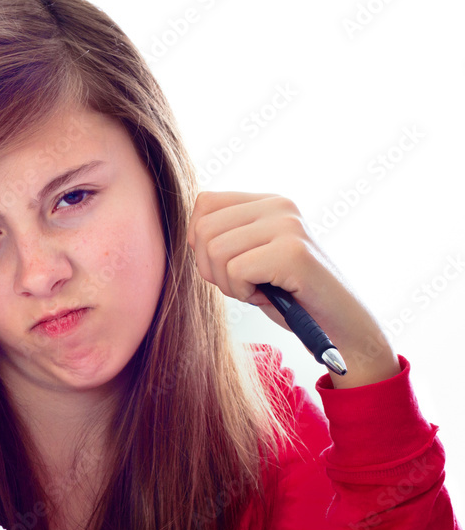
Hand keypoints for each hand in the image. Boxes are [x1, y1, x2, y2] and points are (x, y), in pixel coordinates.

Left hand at [186, 191, 399, 388]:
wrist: (340, 327)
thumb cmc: (290, 297)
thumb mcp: (251, 258)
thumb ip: (224, 238)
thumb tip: (189, 233)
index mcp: (268, 202)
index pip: (204, 204)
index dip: (200, 243)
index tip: (227, 266)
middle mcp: (280, 205)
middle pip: (204, 229)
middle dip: (210, 268)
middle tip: (243, 285)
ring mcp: (288, 225)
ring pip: (215, 250)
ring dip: (229, 284)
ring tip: (258, 290)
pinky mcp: (294, 251)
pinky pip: (236, 270)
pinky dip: (243, 293)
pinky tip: (269, 296)